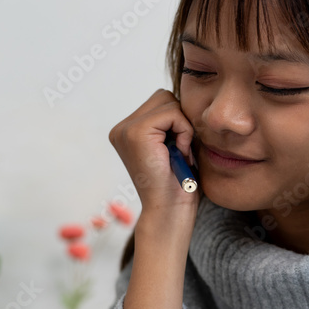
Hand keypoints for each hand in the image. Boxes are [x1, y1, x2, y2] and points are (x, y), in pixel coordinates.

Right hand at [109, 89, 201, 308]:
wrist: (170, 213)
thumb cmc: (179, 185)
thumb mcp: (175, 147)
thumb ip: (173, 123)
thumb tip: (188, 95)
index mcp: (126, 132)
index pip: (161, 102)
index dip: (179, 122)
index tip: (180, 151)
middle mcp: (120, 129)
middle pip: (164, 97)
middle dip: (180, 122)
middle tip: (181, 152)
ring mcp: (125, 130)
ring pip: (168, 101)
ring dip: (183, 127)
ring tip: (180, 153)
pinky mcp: (135, 133)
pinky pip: (172, 112)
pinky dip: (184, 131)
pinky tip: (179, 153)